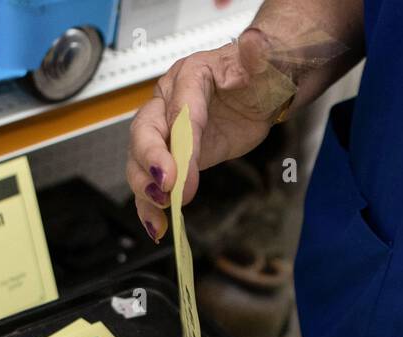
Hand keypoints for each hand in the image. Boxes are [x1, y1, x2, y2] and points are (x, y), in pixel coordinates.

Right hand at [126, 28, 294, 241]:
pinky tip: (158, 227)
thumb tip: (255, 44)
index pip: (178, 110)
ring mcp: (167, 133)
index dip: (178, 141)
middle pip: (145, 134)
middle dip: (151, 164)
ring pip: (140, 161)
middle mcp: (168, 104)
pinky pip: (155, 182)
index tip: (180, 171)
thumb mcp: (261, 65)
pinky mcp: (175, 158)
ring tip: (159, 213)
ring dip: (146, 190)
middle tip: (167, 190)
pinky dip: (152, 207)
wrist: (260, 91)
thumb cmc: (258, 75)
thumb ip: (256, 57)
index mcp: (188, 76)